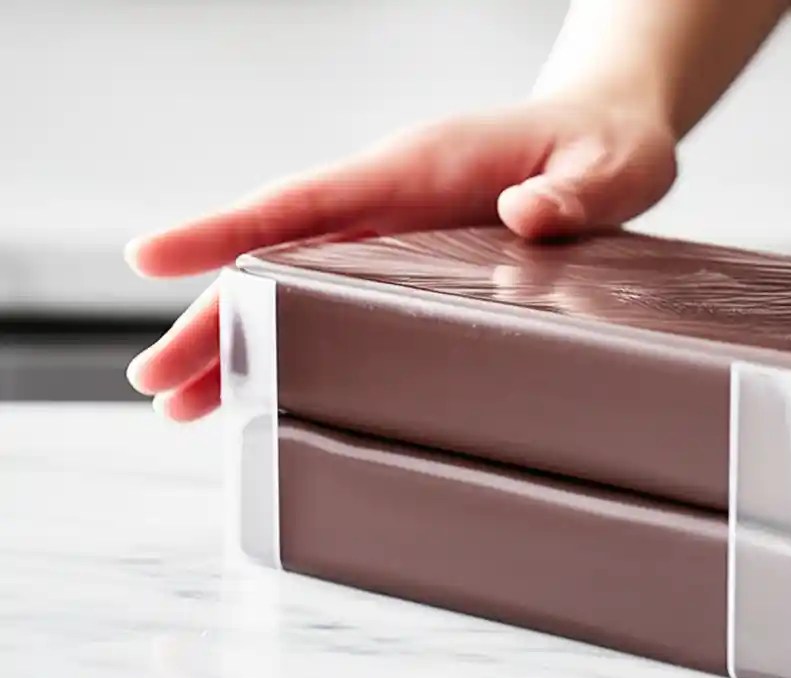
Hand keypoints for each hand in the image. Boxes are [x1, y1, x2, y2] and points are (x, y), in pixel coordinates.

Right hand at [124, 97, 677, 420]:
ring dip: (239, 338)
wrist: (608, 132)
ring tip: (185, 405)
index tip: (152, 258)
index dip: (227, 230)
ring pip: (294, 283)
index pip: (308, 199)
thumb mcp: (610, 169)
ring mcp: (395, 229)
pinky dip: (291, 336)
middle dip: (213, 315)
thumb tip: (523, 216)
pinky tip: (263, 382)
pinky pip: (333, 296)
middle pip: (279, 254)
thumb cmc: (606, 146)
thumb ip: (574, 193)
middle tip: (155, 381)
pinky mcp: (409, 258)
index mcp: (422, 166)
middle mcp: (391, 197)